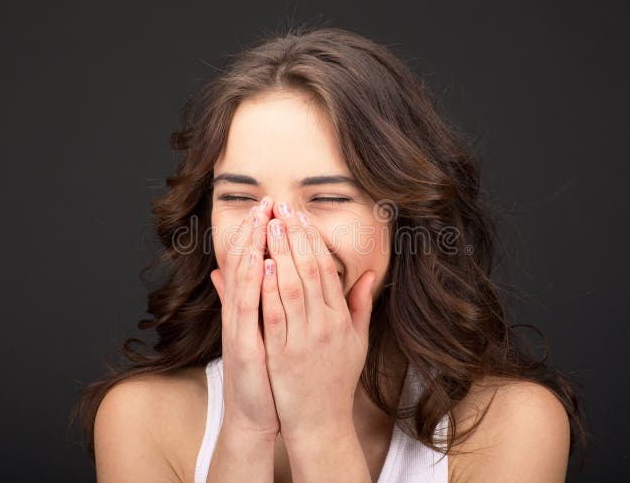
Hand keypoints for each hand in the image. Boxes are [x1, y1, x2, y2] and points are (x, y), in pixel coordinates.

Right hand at [210, 197, 278, 438]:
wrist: (254, 416)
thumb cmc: (262, 374)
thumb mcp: (257, 333)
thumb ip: (248, 302)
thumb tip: (238, 274)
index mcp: (248, 310)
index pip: (251, 263)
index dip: (258, 234)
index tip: (270, 207)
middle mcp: (240, 315)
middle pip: (245, 265)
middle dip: (256, 231)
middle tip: (266, 201)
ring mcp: (239, 330)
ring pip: (243, 281)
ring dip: (251, 248)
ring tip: (260, 220)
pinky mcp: (244, 347)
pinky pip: (247, 312)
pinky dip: (252, 286)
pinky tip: (258, 264)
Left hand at [260, 202, 376, 441]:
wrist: (321, 422)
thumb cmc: (336, 380)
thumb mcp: (356, 343)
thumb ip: (360, 307)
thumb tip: (368, 276)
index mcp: (341, 319)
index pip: (327, 269)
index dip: (313, 239)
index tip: (300, 215)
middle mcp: (326, 324)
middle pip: (310, 270)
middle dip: (295, 236)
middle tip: (282, 208)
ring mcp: (305, 338)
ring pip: (292, 286)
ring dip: (280, 253)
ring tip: (270, 225)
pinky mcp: (284, 353)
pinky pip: (276, 314)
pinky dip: (269, 288)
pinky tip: (262, 264)